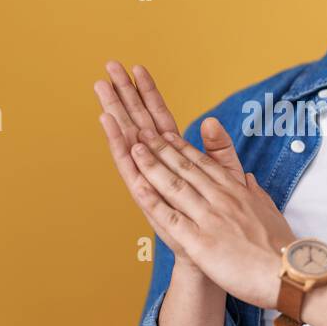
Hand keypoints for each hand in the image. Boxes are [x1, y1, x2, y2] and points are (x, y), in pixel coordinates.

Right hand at [94, 61, 245, 271]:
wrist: (213, 258)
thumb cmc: (218, 220)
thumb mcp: (225, 177)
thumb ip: (217, 149)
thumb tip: (210, 121)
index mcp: (175, 159)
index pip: (158, 117)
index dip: (147, 93)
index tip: (134, 67)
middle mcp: (157, 168)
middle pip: (138, 123)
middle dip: (124, 96)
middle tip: (107, 68)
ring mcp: (150, 183)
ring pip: (130, 142)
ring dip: (116, 118)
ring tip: (101, 93)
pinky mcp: (149, 201)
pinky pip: (132, 171)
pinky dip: (122, 152)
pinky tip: (112, 132)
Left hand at [128, 127, 295, 308]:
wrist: (288, 274)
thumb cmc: (282, 248)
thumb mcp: (271, 211)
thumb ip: (256, 194)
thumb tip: (248, 179)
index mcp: (237, 192)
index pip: (205, 164)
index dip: (183, 148)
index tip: (166, 134)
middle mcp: (221, 199)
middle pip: (186, 168)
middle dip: (162, 149)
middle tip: (143, 132)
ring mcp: (209, 218)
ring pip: (175, 186)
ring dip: (152, 166)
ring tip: (135, 148)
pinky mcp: (199, 241)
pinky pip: (171, 217)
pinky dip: (153, 201)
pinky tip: (138, 186)